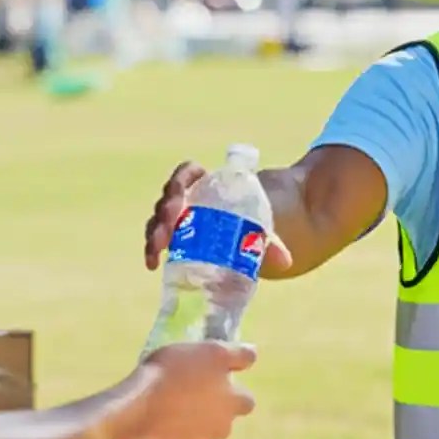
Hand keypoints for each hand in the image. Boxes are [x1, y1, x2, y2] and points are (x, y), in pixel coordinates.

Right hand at [122, 342, 257, 438]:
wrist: (138, 404)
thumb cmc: (176, 371)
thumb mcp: (211, 351)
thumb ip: (238, 354)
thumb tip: (253, 353)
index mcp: (236, 403)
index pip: (247, 398)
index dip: (233, 384)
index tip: (215, 372)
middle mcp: (223, 425)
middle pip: (226, 414)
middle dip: (216, 402)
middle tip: (195, 383)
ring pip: (205, 425)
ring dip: (198, 413)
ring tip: (177, 394)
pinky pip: (185, 432)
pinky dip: (179, 423)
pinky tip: (165, 408)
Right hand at [143, 161, 291, 272]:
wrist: (256, 231)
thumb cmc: (258, 219)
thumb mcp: (265, 225)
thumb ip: (271, 240)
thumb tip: (285, 261)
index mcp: (208, 184)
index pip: (187, 173)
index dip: (179, 181)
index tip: (179, 198)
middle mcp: (189, 199)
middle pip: (168, 200)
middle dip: (163, 216)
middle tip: (165, 233)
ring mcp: (180, 220)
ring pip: (159, 221)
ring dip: (154, 236)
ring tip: (154, 254)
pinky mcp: (177, 240)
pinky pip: (161, 241)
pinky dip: (154, 251)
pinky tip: (152, 265)